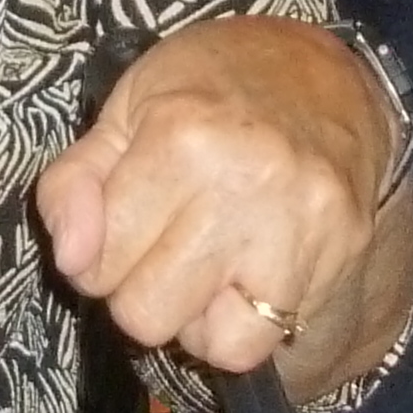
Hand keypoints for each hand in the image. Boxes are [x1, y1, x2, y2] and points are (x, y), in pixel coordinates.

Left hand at [37, 19, 394, 387]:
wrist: (324, 69)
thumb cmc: (212, 86)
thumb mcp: (123, 109)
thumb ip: (73, 184)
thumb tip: (72, 258)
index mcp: (179, 138)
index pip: (98, 264)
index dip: (96, 254)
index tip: (123, 224)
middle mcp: (242, 186)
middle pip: (147, 313)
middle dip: (140, 289)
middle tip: (164, 243)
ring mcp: (299, 225)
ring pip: (212, 342)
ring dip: (195, 312)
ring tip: (209, 260)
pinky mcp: (340, 251)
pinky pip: (266, 339)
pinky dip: (247, 323)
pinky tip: (248, 277)